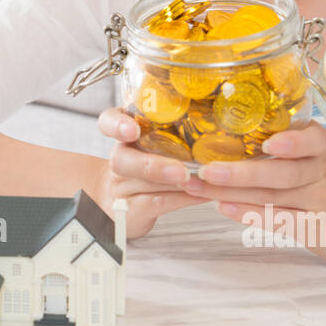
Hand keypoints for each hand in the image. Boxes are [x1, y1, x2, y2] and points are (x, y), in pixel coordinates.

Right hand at [93, 106, 222, 239]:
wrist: (125, 200)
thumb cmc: (151, 163)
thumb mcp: (158, 138)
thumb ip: (176, 126)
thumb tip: (216, 114)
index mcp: (124, 134)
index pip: (108, 121)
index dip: (116, 126)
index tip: (131, 131)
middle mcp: (119, 158)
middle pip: (123, 159)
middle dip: (153, 166)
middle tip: (181, 171)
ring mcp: (121, 186)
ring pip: (143, 184)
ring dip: (175, 185)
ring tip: (201, 183)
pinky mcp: (131, 210)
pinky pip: (155, 204)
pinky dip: (181, 199)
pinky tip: (201, 195)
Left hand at [196, 121, 325, 267]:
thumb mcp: (315, 156)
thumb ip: (284, 141)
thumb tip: (222, 131)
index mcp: (320, 148)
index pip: (312, 140)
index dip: (293, 142)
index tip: (269, 142)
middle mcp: (322, 174)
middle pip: (283, 173)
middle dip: (241, 172)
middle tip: (206, 169)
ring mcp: (321, 204)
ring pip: (274, 197)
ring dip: (232, 193)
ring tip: (199, 188)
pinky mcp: (316, 230)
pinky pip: (281, 222)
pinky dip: (251, 215)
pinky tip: (225, 208)